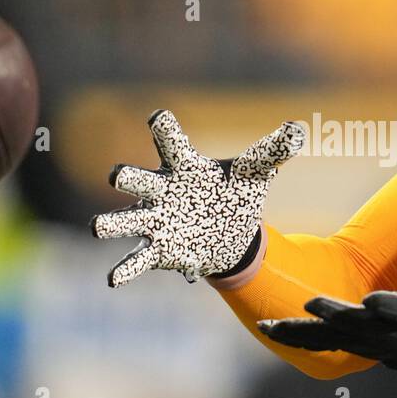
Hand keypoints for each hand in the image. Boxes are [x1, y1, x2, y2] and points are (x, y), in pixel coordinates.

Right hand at [92, 109, 304, 286]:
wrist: (233, 235)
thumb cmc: (235, 193)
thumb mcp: (256, 172)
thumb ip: (272, 151)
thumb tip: (298, 128)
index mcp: (182, 165)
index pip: (169, 141)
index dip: (163, 128)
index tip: (159, 118)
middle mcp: (161, 190)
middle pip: (135, 179)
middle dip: (125, 178)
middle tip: (119, 177)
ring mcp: (155, 221)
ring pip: (122, 220)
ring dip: (109, 224)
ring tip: (98, 228)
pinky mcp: (157, 250)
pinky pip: (134, 260)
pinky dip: (124, 269)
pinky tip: (113, 279)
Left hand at [258, 196, 396, 386]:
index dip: (387, 308)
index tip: (370, 301)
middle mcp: (390, 333)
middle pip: (358, 327)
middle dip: (334, 316)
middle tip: (311, 304)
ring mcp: (369, 344)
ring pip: (332, 340)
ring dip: (303, 332)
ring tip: (272, 324)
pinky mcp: (353, 346)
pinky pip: (321, 344)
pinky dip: (297, 337)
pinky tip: (271, 328)